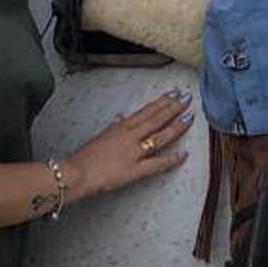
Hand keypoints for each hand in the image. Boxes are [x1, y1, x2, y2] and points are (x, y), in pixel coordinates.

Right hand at [65, 88, 192, 199]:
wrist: (78, 172)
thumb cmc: (86, 156)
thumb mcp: (101, 135)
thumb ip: (115, 126)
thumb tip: (121, 118)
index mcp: (122, 126)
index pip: (146, 110)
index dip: (162, 101)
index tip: (174, 93)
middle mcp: (131, 136)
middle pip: (156, 118)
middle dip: (174, 107)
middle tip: (188, 98)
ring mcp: (135, 152)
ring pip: (160, 136)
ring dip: (176, 126)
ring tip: (189, 117)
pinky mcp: (136, 169)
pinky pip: (158, 163)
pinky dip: (172, 159)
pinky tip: (184, 155)